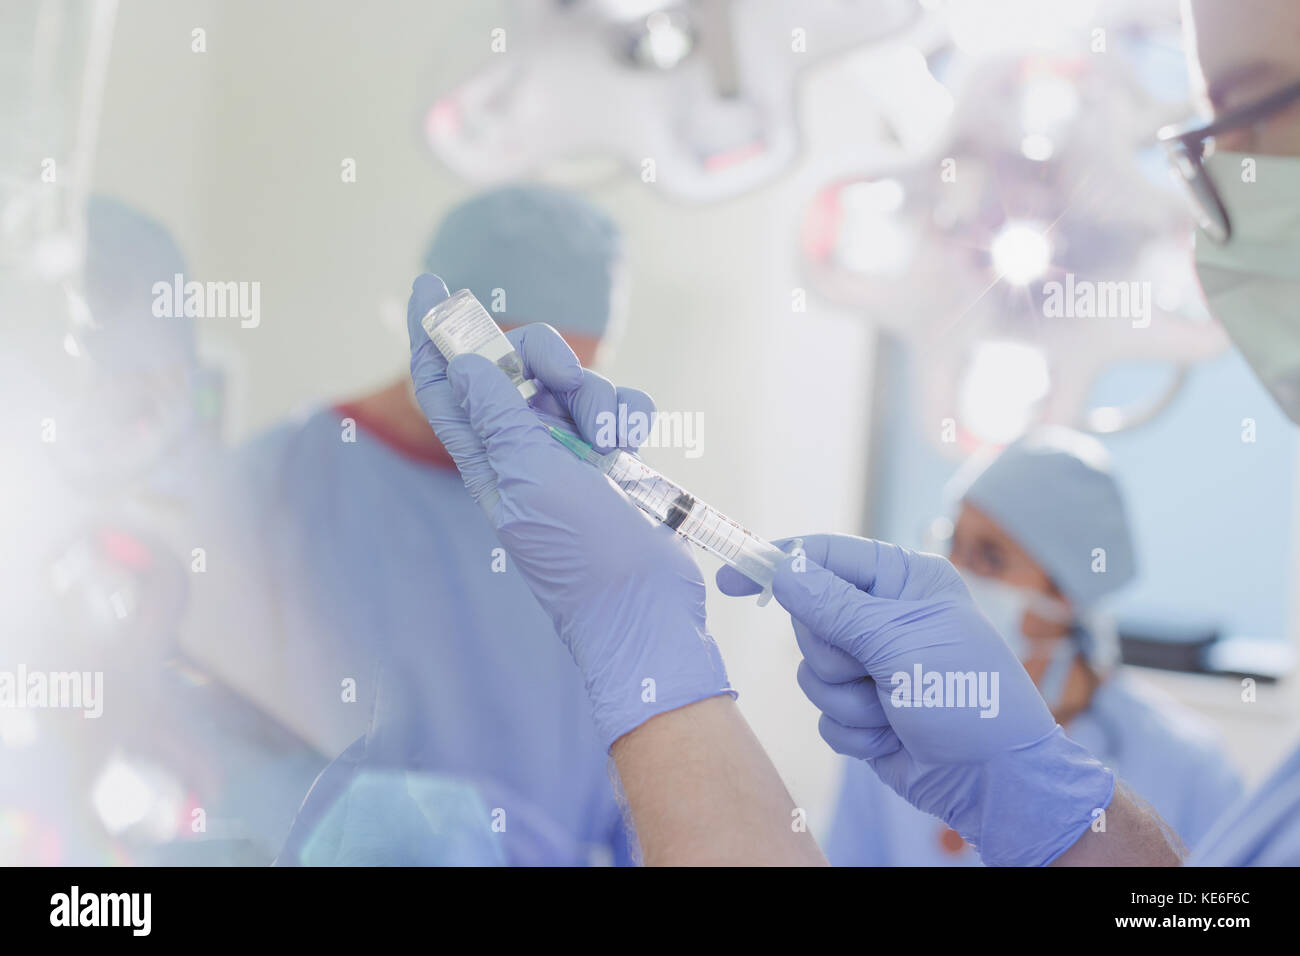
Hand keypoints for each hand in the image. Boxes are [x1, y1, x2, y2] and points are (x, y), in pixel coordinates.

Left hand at [407, 274, 731, 748]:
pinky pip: (616, 408)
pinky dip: (628, 414)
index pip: (443, 385)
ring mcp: (571, 453)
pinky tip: (633, 443)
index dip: (431, 335)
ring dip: (596, 395)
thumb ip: (496, 415)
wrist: (643, 605)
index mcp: (486, 457)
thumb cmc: (579, 552)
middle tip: (561, 374)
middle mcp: (523, 448)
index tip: (429, 283)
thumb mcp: (528, 476)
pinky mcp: (614, 458)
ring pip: (573, 383)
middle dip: (540, 357)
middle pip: (515, 369)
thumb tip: (462, 361)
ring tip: (612, 437)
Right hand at [718, 534, 1113, 865]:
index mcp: (904, 582)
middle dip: (834, 655)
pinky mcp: (863, 708)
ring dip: (847, 699)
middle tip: (874, 670)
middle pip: (808, 619)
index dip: (779, 563)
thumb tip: (784, 571)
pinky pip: (823, 711)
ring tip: (892, 708)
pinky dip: (854, 729)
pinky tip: (892, 734)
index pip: (826, 555)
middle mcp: (884, 617)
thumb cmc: (967, 697)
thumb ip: (835, 607)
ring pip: (811, 671)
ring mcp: (872, 664)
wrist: (995, 780)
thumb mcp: (901, 643)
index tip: (733, 577)